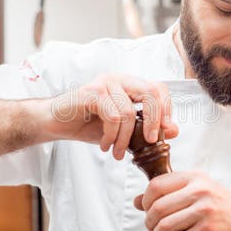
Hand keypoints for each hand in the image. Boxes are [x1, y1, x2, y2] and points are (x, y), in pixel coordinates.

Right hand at [45, 74, 178, 159]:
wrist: (56, 123)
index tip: (165, 132)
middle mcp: (120, 78)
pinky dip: (112, 135)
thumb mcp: (124, 130)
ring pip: (129, 112)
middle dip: (155, 121)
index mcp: (130, 84)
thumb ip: (147, 129)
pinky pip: (113, 116)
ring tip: (117, 152)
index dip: (166, 109)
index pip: (159, 88)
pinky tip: (104, 145)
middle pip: (151, 92)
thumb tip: (175, 130)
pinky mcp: (92, 92)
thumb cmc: (90, 124)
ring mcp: (106, 83)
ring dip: (125, 139)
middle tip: (150, 142)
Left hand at [134, 171, 230, 230]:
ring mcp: (205, 211)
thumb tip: (138, 201)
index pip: (156, 185)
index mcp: (195, 178)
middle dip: (149, 223)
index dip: (146, 201)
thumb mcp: (199, 192)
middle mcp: (199, 191)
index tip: (147, 212)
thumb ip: (170, 194)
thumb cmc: (224, 207)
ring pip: (165, 226)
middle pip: (158, 207)